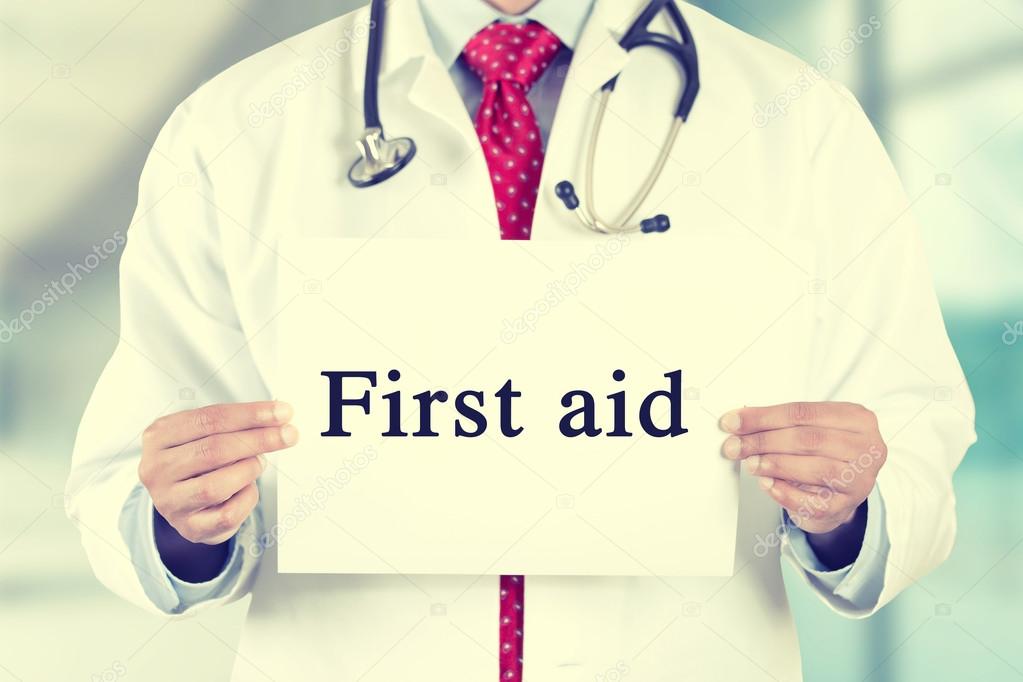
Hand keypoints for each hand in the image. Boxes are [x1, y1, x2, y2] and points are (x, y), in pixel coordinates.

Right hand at [139, 401, 297, 545]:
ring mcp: (170, 501)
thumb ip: (233, 424)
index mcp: (159, 436)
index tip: (281, 413)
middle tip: (287, 435)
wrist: (184, 500)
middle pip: (214, 450)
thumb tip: (276, 418)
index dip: (250, 415)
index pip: (209, 419)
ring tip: (259, 462)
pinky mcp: (189, 526)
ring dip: (249, 470)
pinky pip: (227, 514)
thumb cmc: (198, 461)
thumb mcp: (203, 433)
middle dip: (258, 439)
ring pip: (217, 485)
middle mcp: (158, 469)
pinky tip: (249, 487)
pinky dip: (247, 497)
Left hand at [719, 402, 886, 534]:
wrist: (840, 491)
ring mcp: (860, 479)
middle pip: (808, 439)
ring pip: (815, 468)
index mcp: (857, 418)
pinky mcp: (848, 506)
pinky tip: (767, 484)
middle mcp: (867, 447)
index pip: (803, 412)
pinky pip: (814, 501)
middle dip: (765, 441)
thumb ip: (780, 423)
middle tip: (735, 445)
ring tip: (751, 463)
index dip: (764, 417)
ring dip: (776, 465)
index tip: (734, 422)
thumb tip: (739, 421)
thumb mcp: (811, 429)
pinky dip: (786, 493)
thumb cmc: (823, 453)